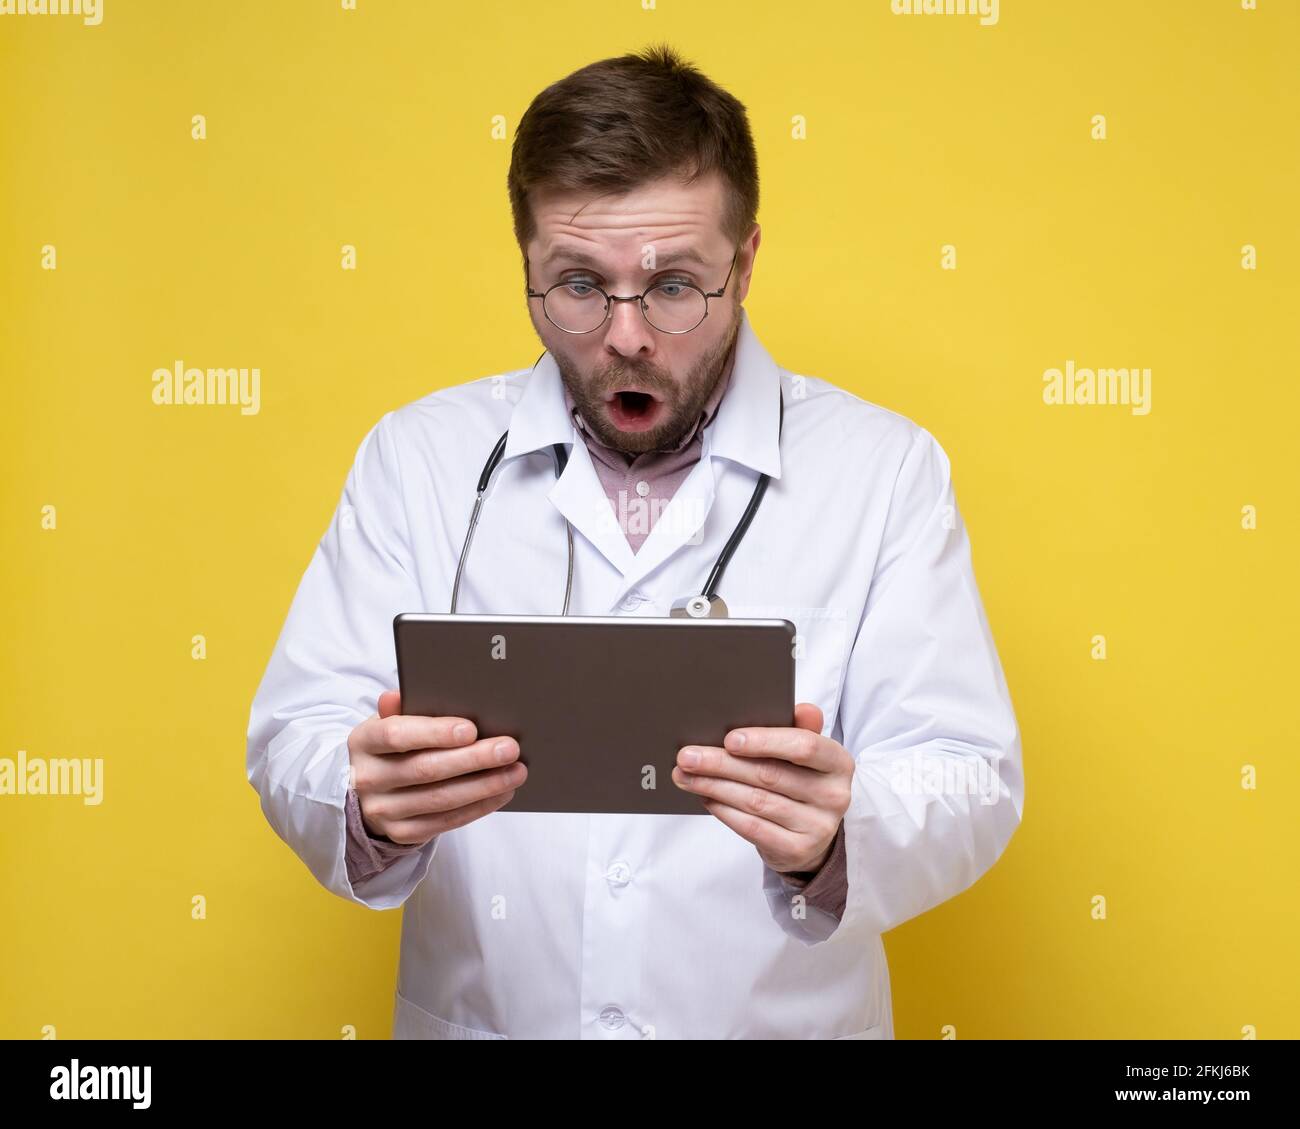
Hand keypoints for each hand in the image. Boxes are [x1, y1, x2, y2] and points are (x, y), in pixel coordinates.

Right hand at [347, 690, 526, 844]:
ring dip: (484, 785)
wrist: (367, 791)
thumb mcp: (388, 721)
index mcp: (363, 741)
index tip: (472, 729)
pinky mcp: (401, 833)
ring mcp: (383, 810)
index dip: (434, 732)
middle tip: (509, 748)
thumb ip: (401, 708)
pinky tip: (502, 792)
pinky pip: (445, 822)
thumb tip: (399, 694)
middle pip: (425, 769)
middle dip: (472, 759)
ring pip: (440, 799)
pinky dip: (478, 807)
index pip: (396, 735)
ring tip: (516, 771)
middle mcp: (368, 778)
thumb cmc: (390, 747)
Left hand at [673, 702, 852, 874]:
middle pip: (770, 774)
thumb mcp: (806, 754)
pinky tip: (706, 797)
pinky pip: (752, 827)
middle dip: (722, 763)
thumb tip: (802, 708)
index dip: (765, 741)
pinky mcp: (797, 850)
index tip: (729, 739)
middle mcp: (834, 796)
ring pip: (755, 801)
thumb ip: (800, 728)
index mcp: (838, 762)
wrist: (813, 836)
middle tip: (687, 756)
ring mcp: (818, 827)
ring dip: (714, 786)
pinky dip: (724, 810)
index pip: (804, 746)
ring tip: (685, 775)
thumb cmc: (802, 782)